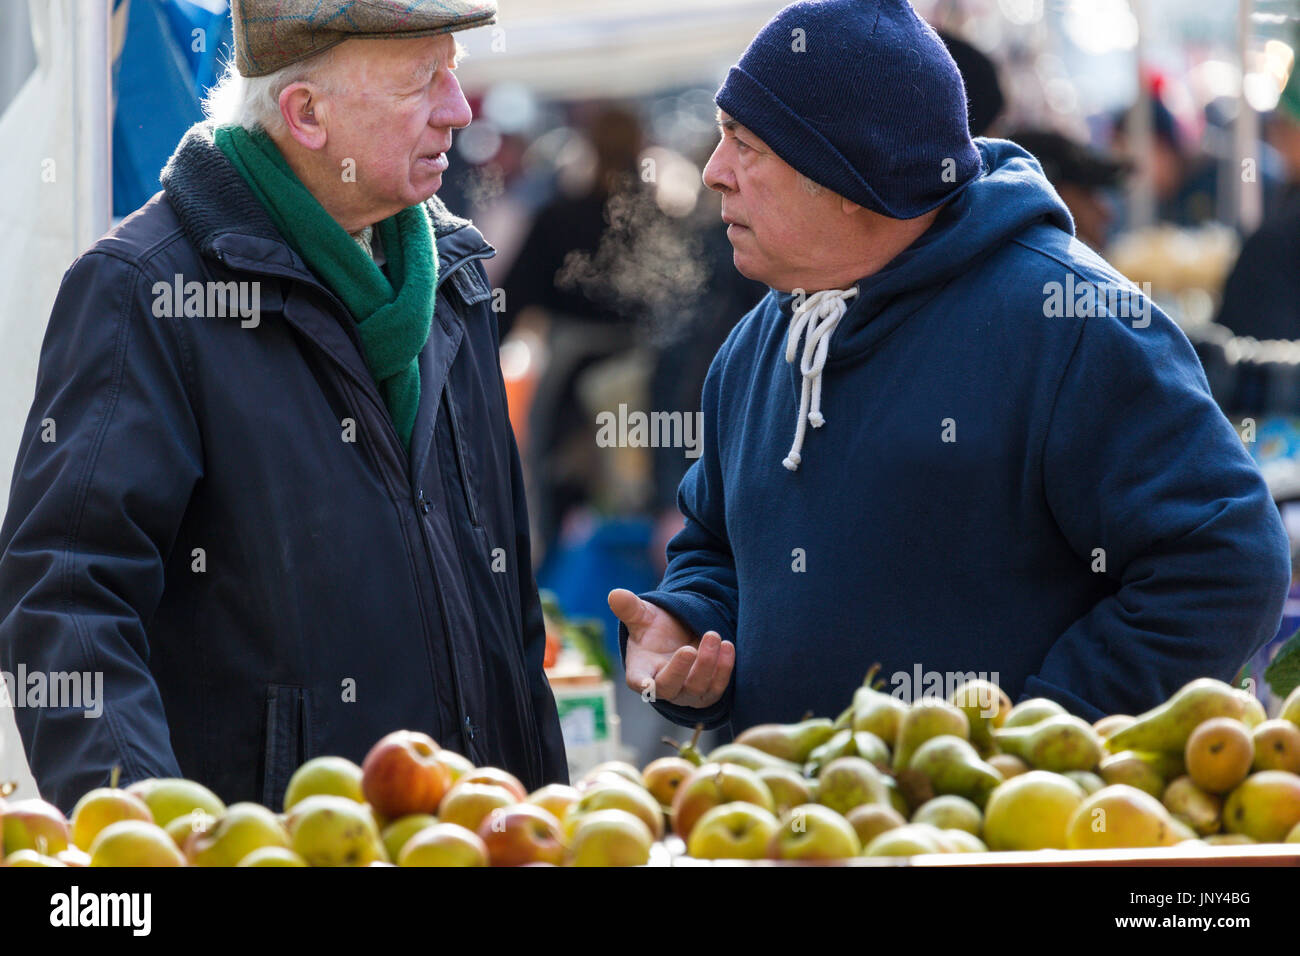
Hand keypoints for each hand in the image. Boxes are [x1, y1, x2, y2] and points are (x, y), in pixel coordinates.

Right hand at [608, 588, 734, 708]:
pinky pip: (717, 688)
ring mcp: (686, 693)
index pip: (639, 682)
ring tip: (713, 635)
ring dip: (708, 664)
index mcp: (641, 671)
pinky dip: (724, 669)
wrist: (681, 636)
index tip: (646, 684)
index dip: (642, 684)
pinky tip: (727, 646)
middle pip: (670, 688)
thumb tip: (615, 594)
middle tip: (690, 648)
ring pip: (698, 689)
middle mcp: (664, 686)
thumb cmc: (655, 630)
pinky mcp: (707, 693)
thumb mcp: (643, 616)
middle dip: (680, 669)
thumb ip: (630, 608)